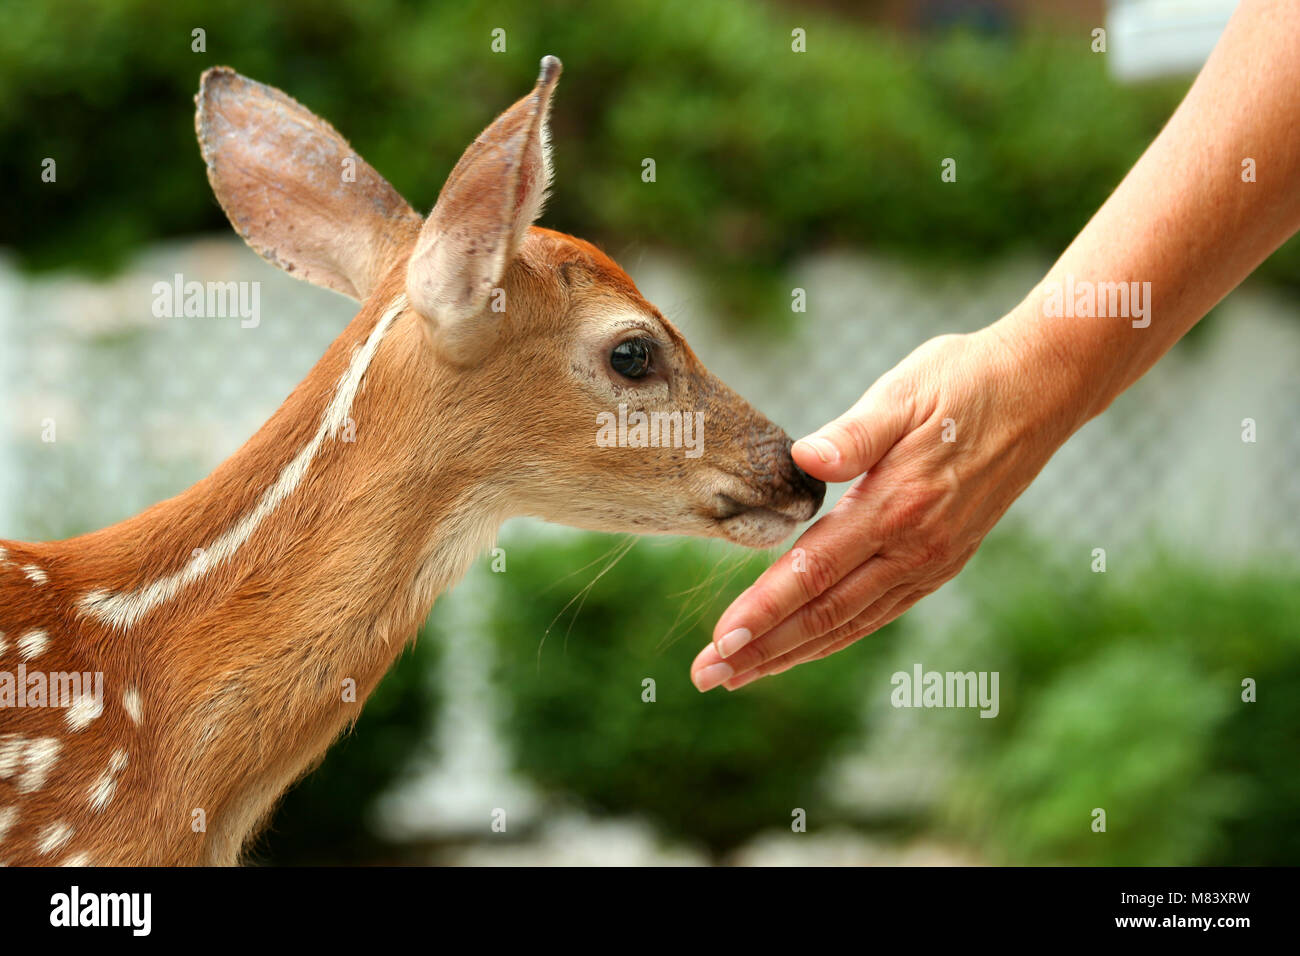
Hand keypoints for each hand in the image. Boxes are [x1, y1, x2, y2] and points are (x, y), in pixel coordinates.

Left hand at [691, 326, 1078, 690]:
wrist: (1043, 387)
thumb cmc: (965, 378)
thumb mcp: (905, 390)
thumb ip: (853, 433)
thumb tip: (804, 458)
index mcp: (898, 505)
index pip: (814, 572)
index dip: (763, 610)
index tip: (720, 642)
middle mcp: (917, 547)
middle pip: (825, 614)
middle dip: (762, 649)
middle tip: (708, 676)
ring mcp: (934, 561)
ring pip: (850, 623)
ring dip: (791, 653)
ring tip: (740, 674)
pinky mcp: (943, 561)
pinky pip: (878, 612)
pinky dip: (834, 637)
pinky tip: (804, 647)